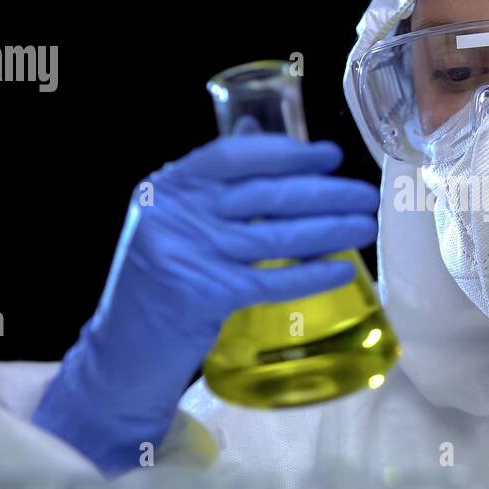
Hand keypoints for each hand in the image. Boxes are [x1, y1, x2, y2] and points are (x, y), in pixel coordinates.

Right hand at [32, 133, 378, 473]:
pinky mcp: (205, 296)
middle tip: (365, 194)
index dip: (285, 152)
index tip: (329, 155)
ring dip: (329, 230)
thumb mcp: (175, 222)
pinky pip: (273, 281)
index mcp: (167, 187)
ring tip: (364, 226)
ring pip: (276, 237)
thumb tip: (266, 136)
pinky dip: (311, 275)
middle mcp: (175, 215)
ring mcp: (189, 255)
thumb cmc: (158, 282)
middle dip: (324, 193)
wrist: (122, 352)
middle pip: (265, 195)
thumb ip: (216, 184)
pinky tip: (342, 269)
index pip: (233, 155)